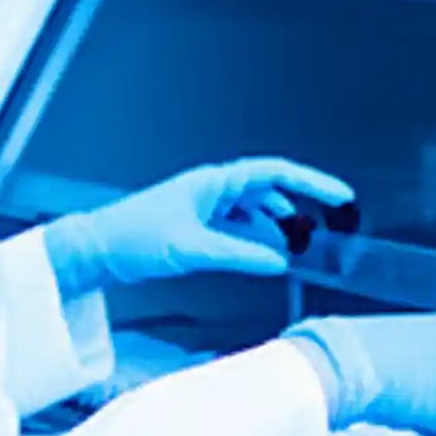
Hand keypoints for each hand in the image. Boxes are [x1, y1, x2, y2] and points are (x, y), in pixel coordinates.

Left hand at [44, 157, 353, 296]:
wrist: (95, 250)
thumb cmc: (132, 239)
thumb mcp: (192, 249)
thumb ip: (239, 256)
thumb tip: (280, 261)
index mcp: (214, 181)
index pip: (274, 174)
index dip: (311, 183)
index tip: (340, 196)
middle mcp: (214, 188)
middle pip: (270, 191)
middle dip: (299, 210)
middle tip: (324, 231)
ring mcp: (207, 206)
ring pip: (256, 212)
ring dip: (277, 229)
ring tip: (294, 250)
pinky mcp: (199, 225)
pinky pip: (240, 227)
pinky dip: (257, 239)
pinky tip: (265, 256)